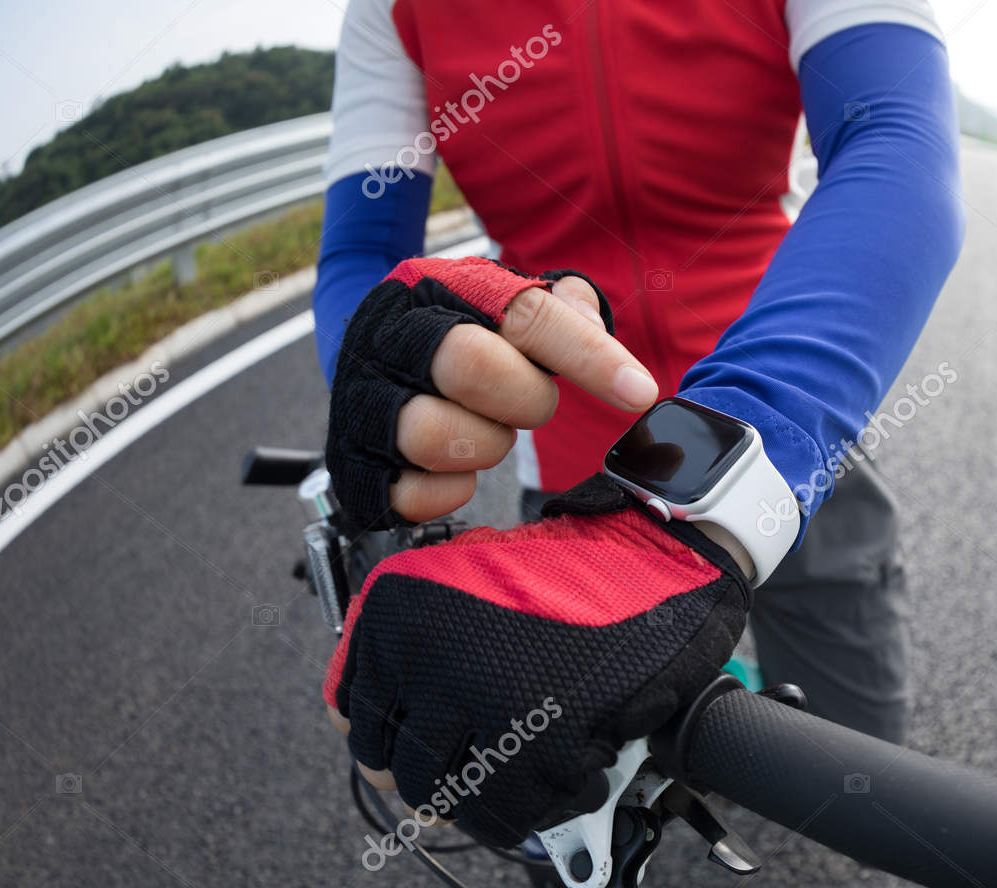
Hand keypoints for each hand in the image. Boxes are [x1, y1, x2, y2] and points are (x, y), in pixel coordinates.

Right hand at [325, 257, 658, 530]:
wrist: (383, 356)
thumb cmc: (472, 334)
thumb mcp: (515, 306)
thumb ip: (569, 315)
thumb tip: (613, 364)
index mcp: (444, 286)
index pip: (528, 314)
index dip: (589, 356)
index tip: (640, 393)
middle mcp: (395, 334)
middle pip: (469, 365)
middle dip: (523, 398)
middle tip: (531, 404)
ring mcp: (366, 397)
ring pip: (431, 432)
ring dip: (483, 444)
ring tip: (487, 432)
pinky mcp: (356, 461)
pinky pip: (410, 493)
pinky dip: (448, 490)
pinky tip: (459, 468)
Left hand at [325, 477, 749, 847]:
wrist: (656, 557)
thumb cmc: (567, 570)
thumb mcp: (462, 580)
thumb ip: (413, 646)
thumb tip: (376, 720)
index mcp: (396, 617)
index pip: (353, 719)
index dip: (383, 748)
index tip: (403, 757)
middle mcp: (426, 660)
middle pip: (399, 769)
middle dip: (432, 783)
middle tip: (469, 774)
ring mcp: (484, 704)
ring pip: (448, 800)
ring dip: (480, 801)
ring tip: (513, 778)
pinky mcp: (544, 742)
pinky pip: (510, 815)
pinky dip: (529, 812)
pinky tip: (552, 781)